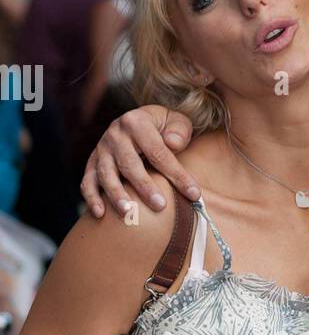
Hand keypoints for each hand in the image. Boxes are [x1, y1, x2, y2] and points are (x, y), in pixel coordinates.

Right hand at [81, 105, 197, 217]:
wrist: (136, 120)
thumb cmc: (162, 127)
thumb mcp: (176, 121)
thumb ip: (179, 131)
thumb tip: (172, 144)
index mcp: (137, 122)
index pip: (158, 152)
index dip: (176, 174)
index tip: (194, 194)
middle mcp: (115, 135)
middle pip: (129, 164)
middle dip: (145, 186)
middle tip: (160, 206)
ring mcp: (101, 150)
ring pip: (106, 174)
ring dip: (116, 195)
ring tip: (128, 212)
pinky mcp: (92, 162)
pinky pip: (88, 181)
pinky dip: (92, 198)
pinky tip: (100, 214)